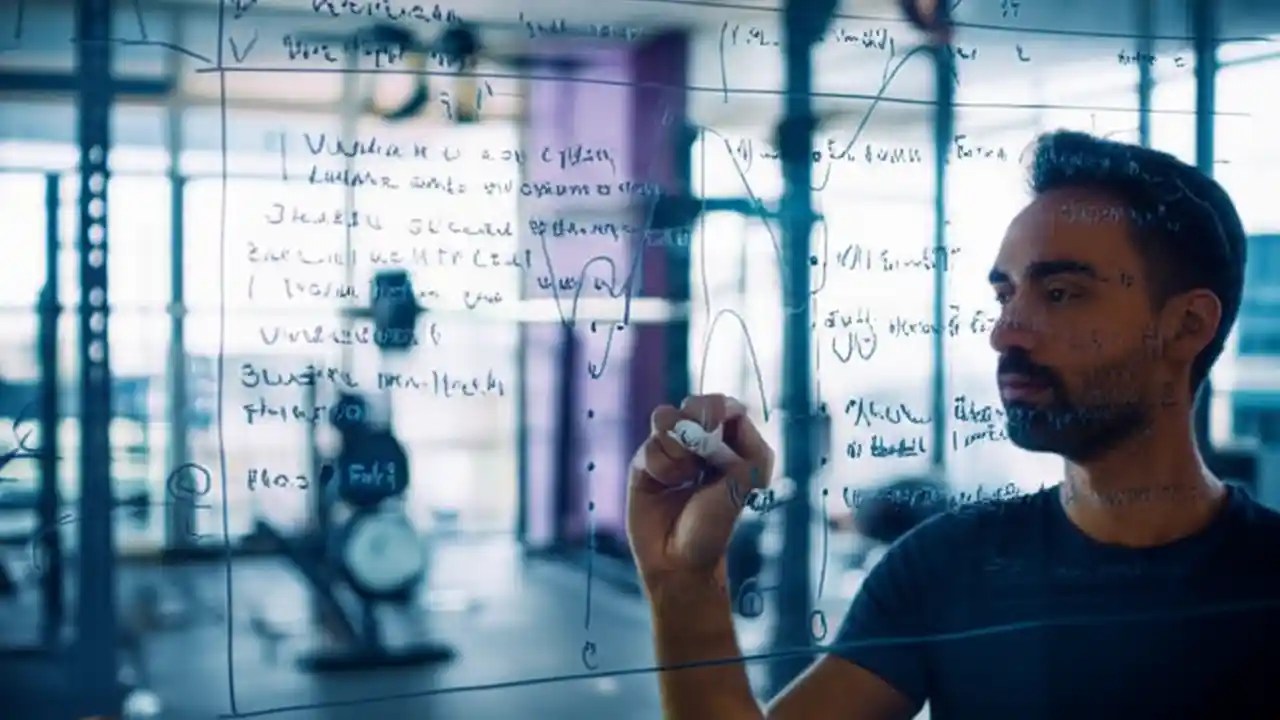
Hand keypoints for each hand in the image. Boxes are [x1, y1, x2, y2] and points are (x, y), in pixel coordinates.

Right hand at [626, 394, 774, 585]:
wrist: (677, 558)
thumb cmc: (716, 524)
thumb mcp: (746, 482)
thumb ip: (748, 445)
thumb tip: (719, 419)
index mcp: (729, 444)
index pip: (725, 404)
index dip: (718, 408)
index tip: (715, 426)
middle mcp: (699, 442)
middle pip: (693, 402)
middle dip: (694, 420)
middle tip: (699, 452)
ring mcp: (670, 450)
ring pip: (664, 416)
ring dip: (676, 446)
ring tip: (683, 476)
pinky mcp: (644, 462)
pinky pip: (649, 445)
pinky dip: (660, 465)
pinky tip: (664, 485)